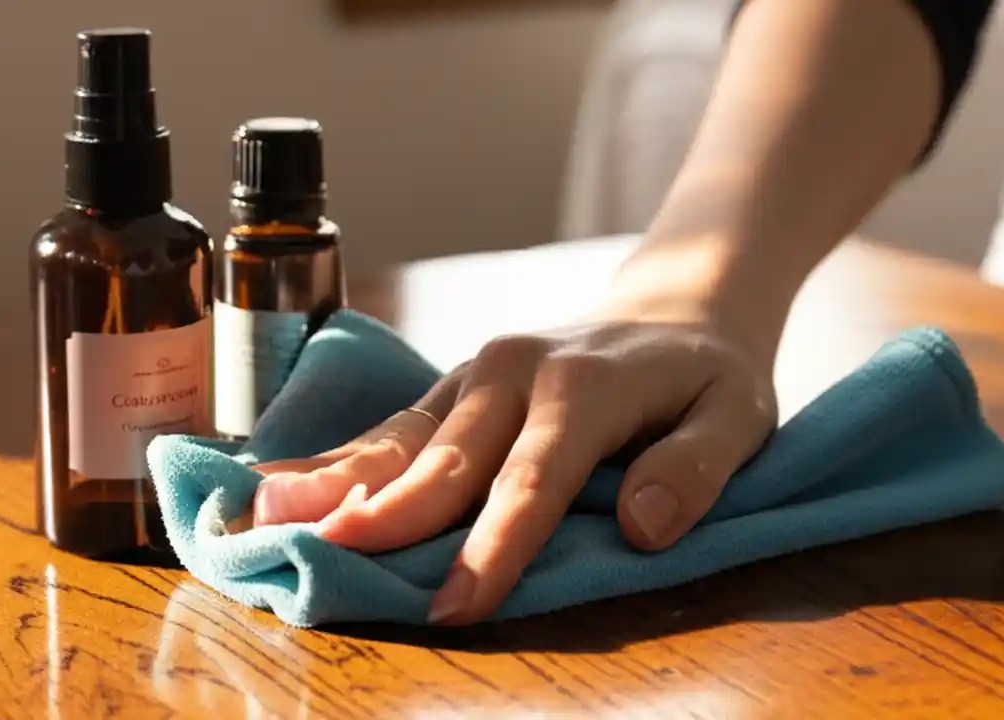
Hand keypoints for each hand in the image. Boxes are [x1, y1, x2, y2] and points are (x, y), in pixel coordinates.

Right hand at [250, 317, 777, 624]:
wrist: (673, 308)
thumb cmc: (706, 378)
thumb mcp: (739, 418)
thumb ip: (695, 470)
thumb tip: (640, 526)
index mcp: (586, 386)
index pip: (534, 478)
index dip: (493, 546)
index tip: (454, 607)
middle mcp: (516, 371)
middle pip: (445, 458)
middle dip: (385, 516)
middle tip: (318, 561)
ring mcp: (476, 372)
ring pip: (402, 438)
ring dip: (334, 482)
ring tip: (264, 517)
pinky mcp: (454, 384)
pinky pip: (394, 427)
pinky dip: (338, 460)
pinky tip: (277, 483)